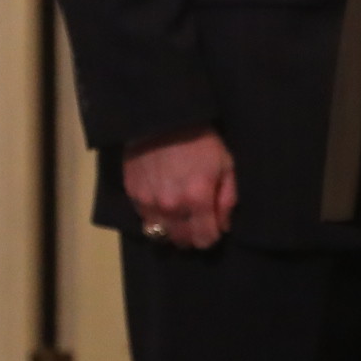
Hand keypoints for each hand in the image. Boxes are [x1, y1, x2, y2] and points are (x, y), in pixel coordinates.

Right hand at [123, 129, 235, 248]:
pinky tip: (161, 202)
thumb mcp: (226, 165)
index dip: (211, 236)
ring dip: (172, 229)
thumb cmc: (201, 140)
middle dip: (192, 235)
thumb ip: (228, 200)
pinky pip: (145, 219)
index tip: (213, 226)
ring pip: (161, 234)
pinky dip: (155, 217)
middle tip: (196, 220)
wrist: (163, 119)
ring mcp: (148, 203)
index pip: (205, 240)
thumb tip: (223, 227)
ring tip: (178, 214)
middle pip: (182, 241)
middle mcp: (172, 208)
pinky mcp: (132, 196)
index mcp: (198, 200)